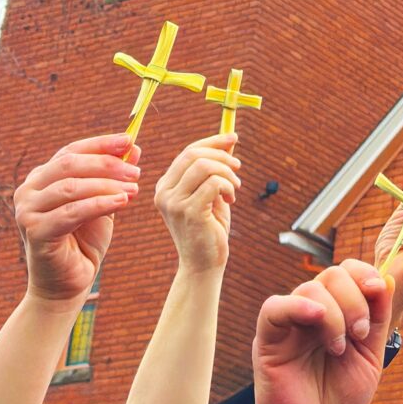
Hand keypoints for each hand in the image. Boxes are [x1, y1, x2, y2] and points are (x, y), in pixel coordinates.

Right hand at [16, 137, 140, 307]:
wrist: (66, 286)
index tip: (129, 140)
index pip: (71, 151)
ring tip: (134, 190)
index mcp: (41, 178)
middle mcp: (29, 190)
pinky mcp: (35, 230)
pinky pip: (72, 212)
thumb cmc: (83, 243)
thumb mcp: (102, 203)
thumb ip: (112, 177)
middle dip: (106, 164)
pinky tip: (122, 203)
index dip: (100, 144)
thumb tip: (135, 148)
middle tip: (135, 172)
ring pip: (71, 187)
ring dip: (106, 185)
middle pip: (69, 164)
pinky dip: (99, 204)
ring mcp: (27, 210)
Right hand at [156, 136, 241, 275]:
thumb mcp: (211, 194)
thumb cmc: (209, 229)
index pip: (188, 152)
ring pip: (204, 166)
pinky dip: (227, 185)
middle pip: (194, 154)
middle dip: (222, 156)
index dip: (213, 141)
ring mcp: (174, 203)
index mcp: (165, 186)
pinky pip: (213, 183)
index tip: (233, 138)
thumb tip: (229, 141)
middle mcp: (164, 193)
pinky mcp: (189, 212)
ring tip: (234, 188)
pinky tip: (230, 198)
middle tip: (238, 167)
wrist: (204, 265)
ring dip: (227, 173)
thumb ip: (215, 170)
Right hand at [254, 261, 390, 403]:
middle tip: (359, 334)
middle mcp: (310, 314)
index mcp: (335, 314)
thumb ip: (377, 318)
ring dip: (335, 313)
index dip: (364, 273)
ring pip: (309, 289)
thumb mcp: (369, 356)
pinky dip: (298, 307)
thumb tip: (389, 278)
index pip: (346, 272)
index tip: (378, 292)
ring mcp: (288, 326)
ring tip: (339, 348)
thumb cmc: (340, 402)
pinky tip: (317, 322)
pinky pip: (275, 308)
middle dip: (354, 298)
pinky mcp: (267, 342)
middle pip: (331, 275)